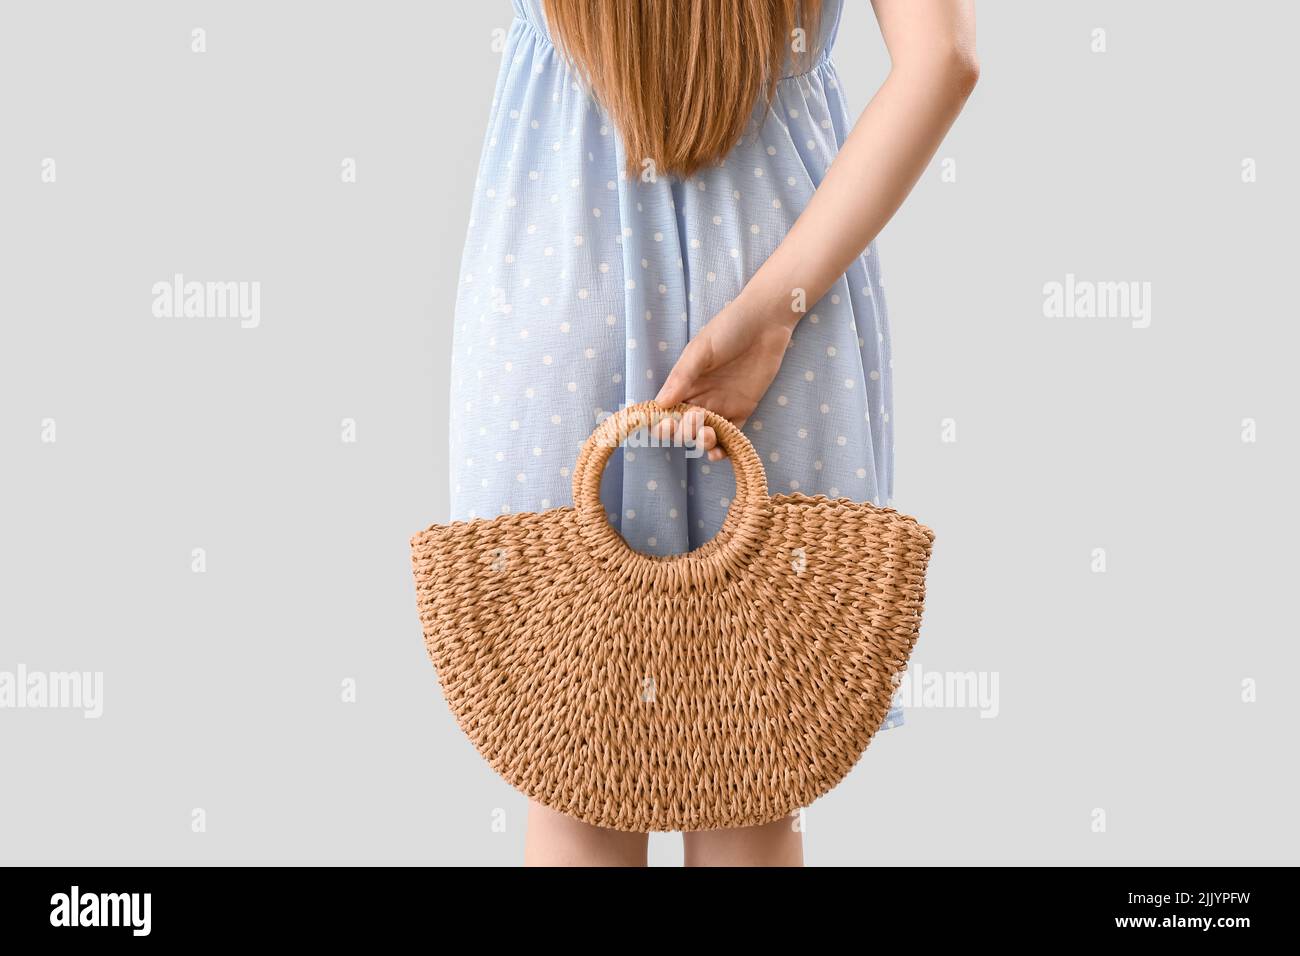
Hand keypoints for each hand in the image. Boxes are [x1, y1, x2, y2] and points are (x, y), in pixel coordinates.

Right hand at [653, 300, 793, 459]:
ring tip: (708, 436)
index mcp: (684, 384)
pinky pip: (731, 436)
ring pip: (706, 436)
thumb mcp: (700, 350)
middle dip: (685, 433)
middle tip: (695, 420)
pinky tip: (719, 453)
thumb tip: (660, 405)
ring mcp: (721, 406)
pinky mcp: (743, 410)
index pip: (666, 412)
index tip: (666, 425)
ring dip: (702, 443)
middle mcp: (700, 398)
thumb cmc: (729, 328)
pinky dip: (724, 449)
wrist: (766, 321)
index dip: (663, 424)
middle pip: (684, 428)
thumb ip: (681, 377)